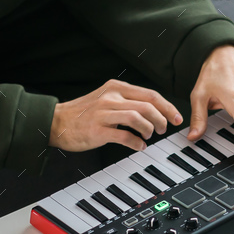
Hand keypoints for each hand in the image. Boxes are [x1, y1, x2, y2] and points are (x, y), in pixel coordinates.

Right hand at [49, 79, 182, 151]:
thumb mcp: (105, 97)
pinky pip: (124, 136)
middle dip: (162, 119)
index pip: (150, 94)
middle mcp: (111, 97)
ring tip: (149, 136)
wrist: (57, 122)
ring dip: (149, 129)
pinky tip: (139, 146)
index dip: (167, 107)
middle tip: (163, 129)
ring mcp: (103, 113)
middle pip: (148, 105)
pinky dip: (136, 142)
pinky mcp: (97, 130)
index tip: (176, 117)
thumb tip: (152, 110)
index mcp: (115, 87)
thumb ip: (126, 100)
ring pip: (138, 117)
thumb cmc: (83, 112)